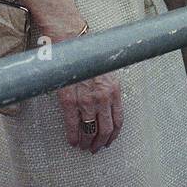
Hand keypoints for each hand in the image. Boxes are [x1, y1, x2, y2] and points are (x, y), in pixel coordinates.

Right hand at [45, 19, 122, 153]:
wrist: (71, 38)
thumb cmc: (88, 53)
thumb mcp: (106, 71)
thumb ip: (108, 88)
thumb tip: (107, 105)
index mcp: (114, 89)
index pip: (118, 119)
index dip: (113, 134)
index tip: (109, 141)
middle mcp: (102, 96)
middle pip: (105, 129)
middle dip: (100, 142)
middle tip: (95, 148)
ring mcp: (86, 99)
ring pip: (90, 130)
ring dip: (87, 142)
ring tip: (84, 147)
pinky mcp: (68, 99)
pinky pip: (72, 124)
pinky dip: (73, 136)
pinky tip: (73, 142)